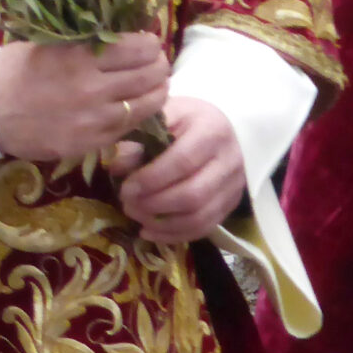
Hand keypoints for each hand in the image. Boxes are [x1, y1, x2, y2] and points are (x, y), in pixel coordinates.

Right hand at [0, 33, 169, 162]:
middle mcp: (93, 88)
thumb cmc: (18, 70)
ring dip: (156, 91)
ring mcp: (95, 119)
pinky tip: (132, 107)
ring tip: (150, 85)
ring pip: (150, 102)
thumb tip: (133, 38)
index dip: (150, 44)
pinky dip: (138, 115)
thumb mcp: (55, 45)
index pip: (142, 47)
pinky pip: (131, 127)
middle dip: (159, 66)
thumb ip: (93, 44)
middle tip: (154, 64)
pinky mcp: (91, 142)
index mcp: (82, 57)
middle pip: (152, 74)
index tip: (147, 44)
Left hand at [108, 97, 245, 244]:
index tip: (127, 188)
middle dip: (154, 205)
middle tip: (128, 204)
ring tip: (137, 217)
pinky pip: (203, 228)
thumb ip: (140, 138)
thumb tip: (118, 168)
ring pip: (199, 217)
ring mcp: (234, 185)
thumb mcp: (165, 117)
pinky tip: (149, 231)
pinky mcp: (231, 205)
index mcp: (211, 130)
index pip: (183, 161)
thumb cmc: (188, 121)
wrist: (223, 129)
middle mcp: (229, 159)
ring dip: (162, 224)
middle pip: (193, 195)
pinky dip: (173, 235)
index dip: (151, 180)